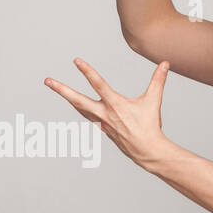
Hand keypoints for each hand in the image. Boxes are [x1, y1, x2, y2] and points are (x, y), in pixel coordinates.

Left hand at [45, 58, 171, 167]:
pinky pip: (87, 116)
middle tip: (47, 81)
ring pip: (79, 108)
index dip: (86, 71)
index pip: (98, 84)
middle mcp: (104, 114)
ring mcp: (100, 122)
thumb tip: (166, 63)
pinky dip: (80, 108)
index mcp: (115, 105)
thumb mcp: (153, 101)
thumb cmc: (149, 126)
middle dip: (61, 89)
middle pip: (77, 100)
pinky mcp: (102, 129)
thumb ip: (158, 80)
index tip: (76, 61)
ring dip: (68, 97)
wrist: (147, 151)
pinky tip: (76, 104)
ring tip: (57, 87)